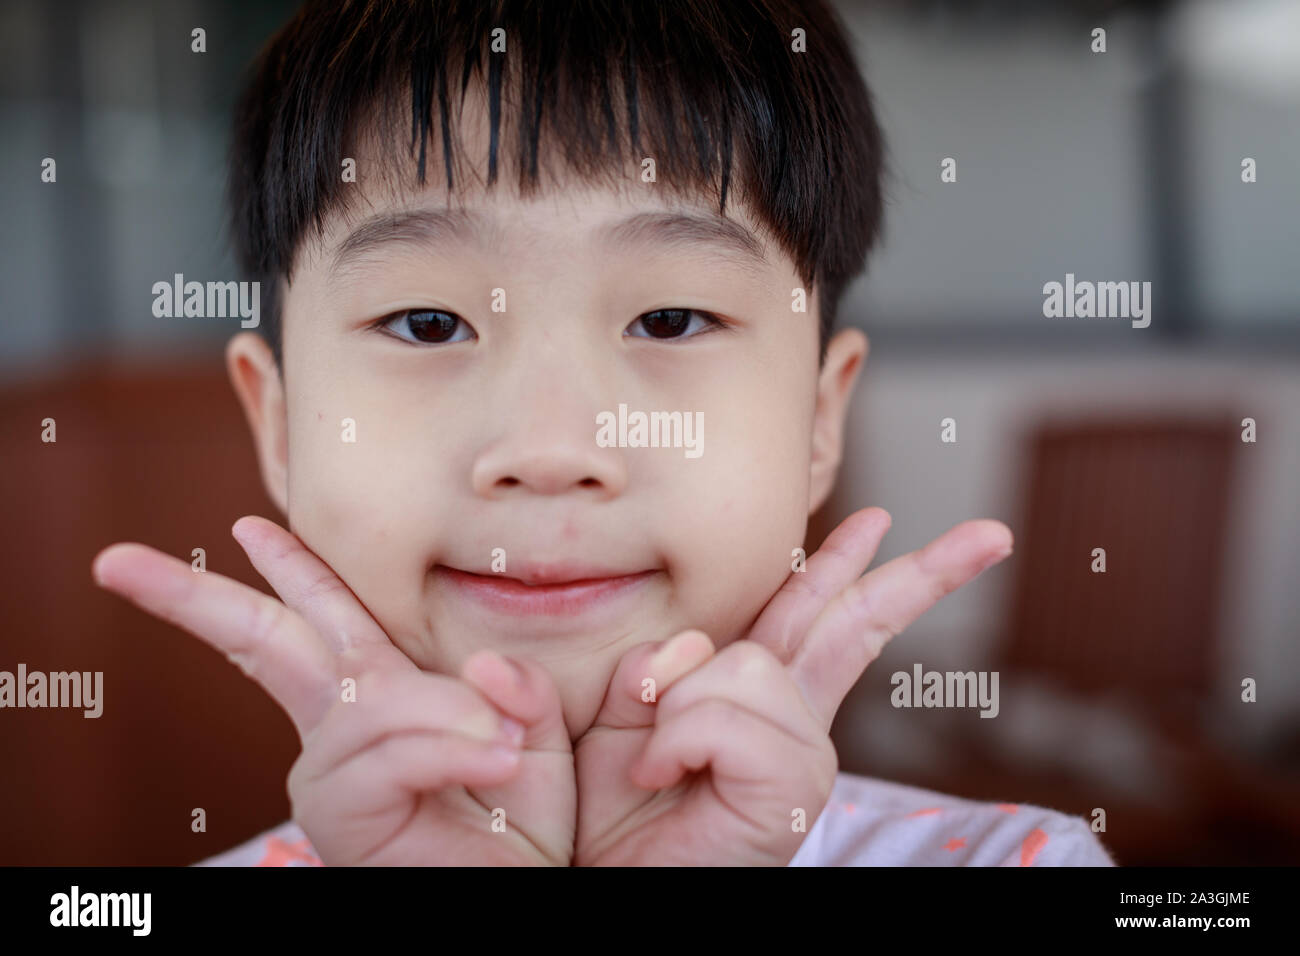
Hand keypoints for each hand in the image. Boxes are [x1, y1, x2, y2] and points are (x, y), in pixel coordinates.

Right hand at [92, 515, 574, 865]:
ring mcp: (331, 771)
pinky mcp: (339, 813)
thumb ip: (516, 690)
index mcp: (378, 694)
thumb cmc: (516, 821)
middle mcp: (339, 727)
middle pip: (264, 641)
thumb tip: (484, 664)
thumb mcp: (528, 736)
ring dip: (445, 715)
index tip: (246, 527)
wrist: (516, 894)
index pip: (322, 619)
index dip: (287, 570)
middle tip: (115, 563)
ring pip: (370, 699)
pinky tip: (495, 760)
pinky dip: (449, 750)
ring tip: (503, 745)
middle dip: (193, 599)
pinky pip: (392, 752)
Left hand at [572, 508, 1012, 864]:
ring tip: (656, 757)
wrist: (604, 876)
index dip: (843, 563)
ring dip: (678, 704)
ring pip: (749, 662)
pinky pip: (724, 716)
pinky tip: (663, 770)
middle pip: (857, 623)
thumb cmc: (611, 802)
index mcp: (759, 693)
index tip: (880, 521)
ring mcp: (803, 754)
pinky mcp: (792, 789)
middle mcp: (796, 720)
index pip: (810, 612)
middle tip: (990, 535)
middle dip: (924, 575)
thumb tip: (693, 646)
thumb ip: (661, 660)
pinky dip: (676, 737)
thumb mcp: (624, 706)